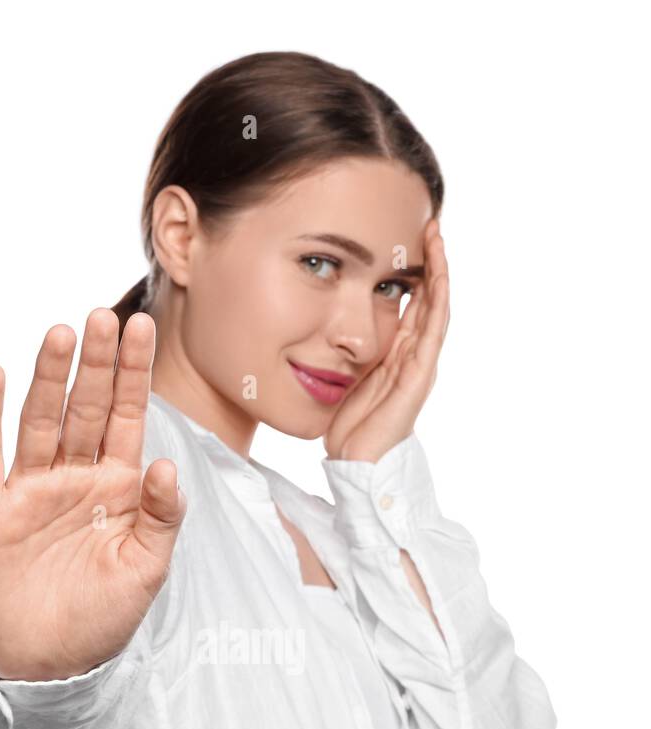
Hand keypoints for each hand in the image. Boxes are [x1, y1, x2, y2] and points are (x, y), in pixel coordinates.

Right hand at [0, 309, 186, 680]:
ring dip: (49, 379)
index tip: (144, 328)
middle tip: (103, 317)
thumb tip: (164, 463)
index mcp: (118, 487)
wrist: (51, 663)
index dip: (135, 374)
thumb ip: (160, 517)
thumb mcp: (147, 569)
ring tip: (61, 335)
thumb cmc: (105, 617)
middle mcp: (75, 478)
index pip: (129, 418)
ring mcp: (32, 489)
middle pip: (86, 409)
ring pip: (41, 421)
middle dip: (96, 365)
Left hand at [322, 217, 449, 462]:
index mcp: (398, 356)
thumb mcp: (346, 379)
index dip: (414, 272)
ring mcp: (420, 365)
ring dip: (438, 270)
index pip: (412, 305)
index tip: (408, 238)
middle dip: (431, 261)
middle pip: (429, 298)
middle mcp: (414, 357)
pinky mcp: (418, 376)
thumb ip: (348, 354)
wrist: (358, 466)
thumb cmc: (351, 430)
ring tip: (436, 235)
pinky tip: (436, 274)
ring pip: (436, 307)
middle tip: (429, 223)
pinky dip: (436, 299)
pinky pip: (433, 330)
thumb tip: (330, 329)